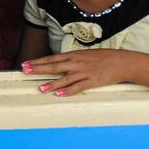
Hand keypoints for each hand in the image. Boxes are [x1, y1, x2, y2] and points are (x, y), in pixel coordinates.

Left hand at [22, 49, 141, 96]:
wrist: (122, 62)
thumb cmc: (104, 57)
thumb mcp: (85, 54)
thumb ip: (73, 59)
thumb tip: (60, 63)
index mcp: (74, 55)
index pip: (52, 58)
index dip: (38, 61)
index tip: (26, 63)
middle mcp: (76, 63)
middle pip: (54, 66)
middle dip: (38, 69)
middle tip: (25, 71)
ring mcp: (84, 72)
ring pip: (64, 79)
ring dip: (51, 84)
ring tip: (40, 88)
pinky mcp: (92, 81)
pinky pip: (77, 87)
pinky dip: (67, 91)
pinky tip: (58, 95)